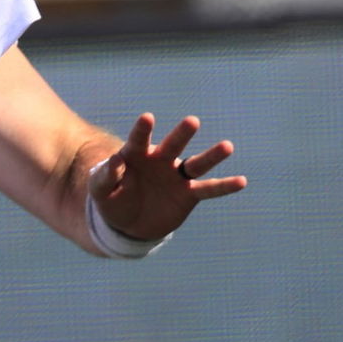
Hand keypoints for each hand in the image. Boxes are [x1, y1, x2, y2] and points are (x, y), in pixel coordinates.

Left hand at [87, 113, 246, 240]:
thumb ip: (106, 175)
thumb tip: (115, 160)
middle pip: (173, 145)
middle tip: (192, 121)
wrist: (128, 223)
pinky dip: (224, 186)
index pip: (139, 139)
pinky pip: (208, 189)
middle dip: (181, 134)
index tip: (148, 118)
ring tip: (228, 146)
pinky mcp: (188, 194)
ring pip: (196, 164)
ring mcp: (176, 176)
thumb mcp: (101, 190)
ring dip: (211, 156)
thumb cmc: (110, 199)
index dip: (143, 130)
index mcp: (136, 155)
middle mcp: (160, 161)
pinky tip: (241, 181)